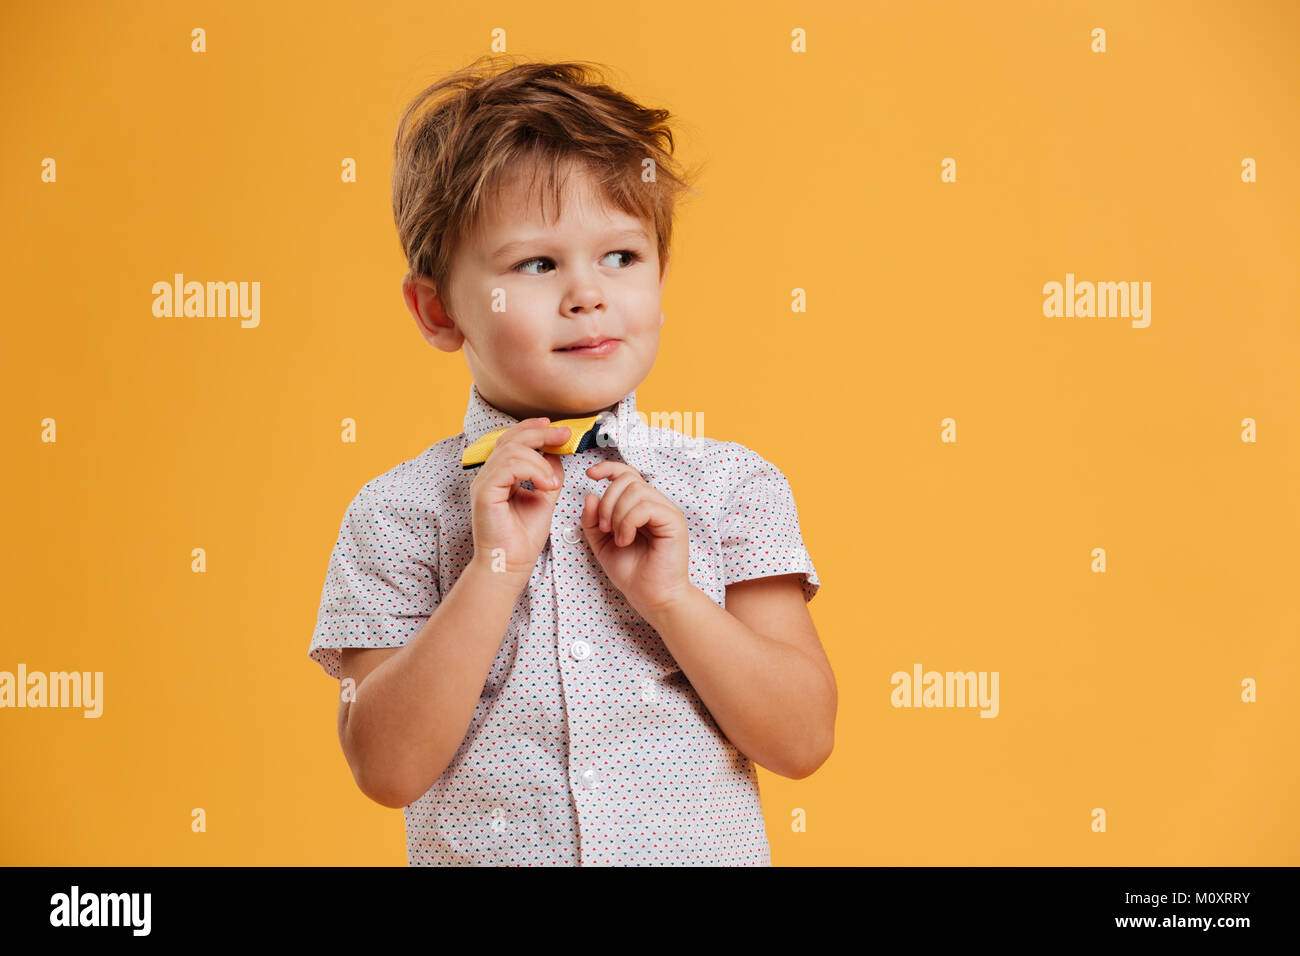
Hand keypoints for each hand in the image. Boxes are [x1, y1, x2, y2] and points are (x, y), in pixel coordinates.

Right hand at [469, 418, 569, 587]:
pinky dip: (532, 470)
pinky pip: (508, 467)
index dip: (534, 429)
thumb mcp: (543, 499)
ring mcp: (483, 482)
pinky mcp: (484, 493)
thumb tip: (555, 454)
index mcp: (499, 475)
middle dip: (541, 433)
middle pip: (510, 438)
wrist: (511, 565)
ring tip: (553, 482)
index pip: (512, 440)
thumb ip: (547, 475)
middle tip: (564, 435)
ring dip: (540, 460)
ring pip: (511, 450)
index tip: (558, 429)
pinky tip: (546, 485)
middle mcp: (488, 475)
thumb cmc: (523, 538)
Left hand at [581, 460, 692, 618]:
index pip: (627, 474)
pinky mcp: (674, 521)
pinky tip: (626, 539)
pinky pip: (646, 506)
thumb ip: (593, 520)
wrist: (651, 597)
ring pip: (636, 490)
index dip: (608, 468)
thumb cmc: (632, 573)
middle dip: (608, 501)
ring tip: (618, 537)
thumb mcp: (601, 543)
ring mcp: (667, 511)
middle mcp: (656, 504)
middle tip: (604, 528)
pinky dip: (629, 522)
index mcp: (640, 506)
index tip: (590, 475)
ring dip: (618, 514)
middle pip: (628, 480)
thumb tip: (591, 495)